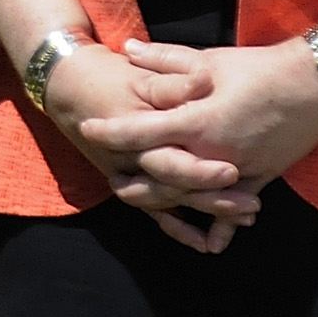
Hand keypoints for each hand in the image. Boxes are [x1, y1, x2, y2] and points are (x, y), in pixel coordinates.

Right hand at [36, 39, 255, 250]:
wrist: (66, 87)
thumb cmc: (107, 77)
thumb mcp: (140, 74)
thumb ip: (174, 80)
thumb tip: (206, 80)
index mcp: (132, 133)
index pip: (167, 159)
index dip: (199, 169)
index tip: (232, 170)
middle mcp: (128, 161)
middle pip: (172, 188)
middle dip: (212, 199)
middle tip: (252, 204)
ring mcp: (127, 175)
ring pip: (168, 203)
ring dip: (205, 213)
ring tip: (246, 216)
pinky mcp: (131, 182)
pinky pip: (155, 211)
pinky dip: (180, 228)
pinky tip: (208, 242)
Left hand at [82, 38, 317, 209]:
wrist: (316, 87)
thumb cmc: (260, 69)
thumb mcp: (210, 60)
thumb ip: (165, 60)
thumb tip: (127, 50)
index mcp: (198, 121)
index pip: (144, 130)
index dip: (113, 131)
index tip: (88, 128)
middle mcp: (214, 152)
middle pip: (162, 173)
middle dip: (132, 175)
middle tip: (107, 174)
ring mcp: (237, 170)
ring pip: (192, 195)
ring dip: (164, 201)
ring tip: (138, 199)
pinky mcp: (259, 179)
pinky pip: (234, 208)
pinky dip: (221, 224)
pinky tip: (209, 243)